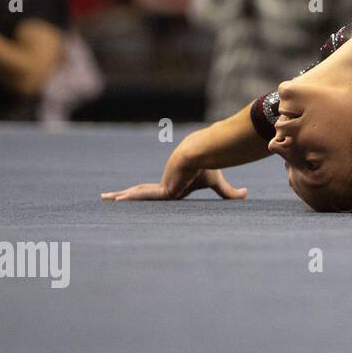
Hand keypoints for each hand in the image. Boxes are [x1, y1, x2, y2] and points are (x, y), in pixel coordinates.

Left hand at [101, 151, 246, 201]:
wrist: (202, 153)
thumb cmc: (209, 165)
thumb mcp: (218, 184)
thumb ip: (230, 193)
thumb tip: (247, 195)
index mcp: (175, 186)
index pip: (158, 193)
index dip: (146, 194)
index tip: (134, 195)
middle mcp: (165, 186)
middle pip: (142, 192)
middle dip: (127, 194)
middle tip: (110, 197)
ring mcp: (162, 186)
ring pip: (138, 194)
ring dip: (121, 196)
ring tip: (104, 198)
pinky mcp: (163, 188)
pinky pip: (144, 196)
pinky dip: (131, 197)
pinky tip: (115, 199)